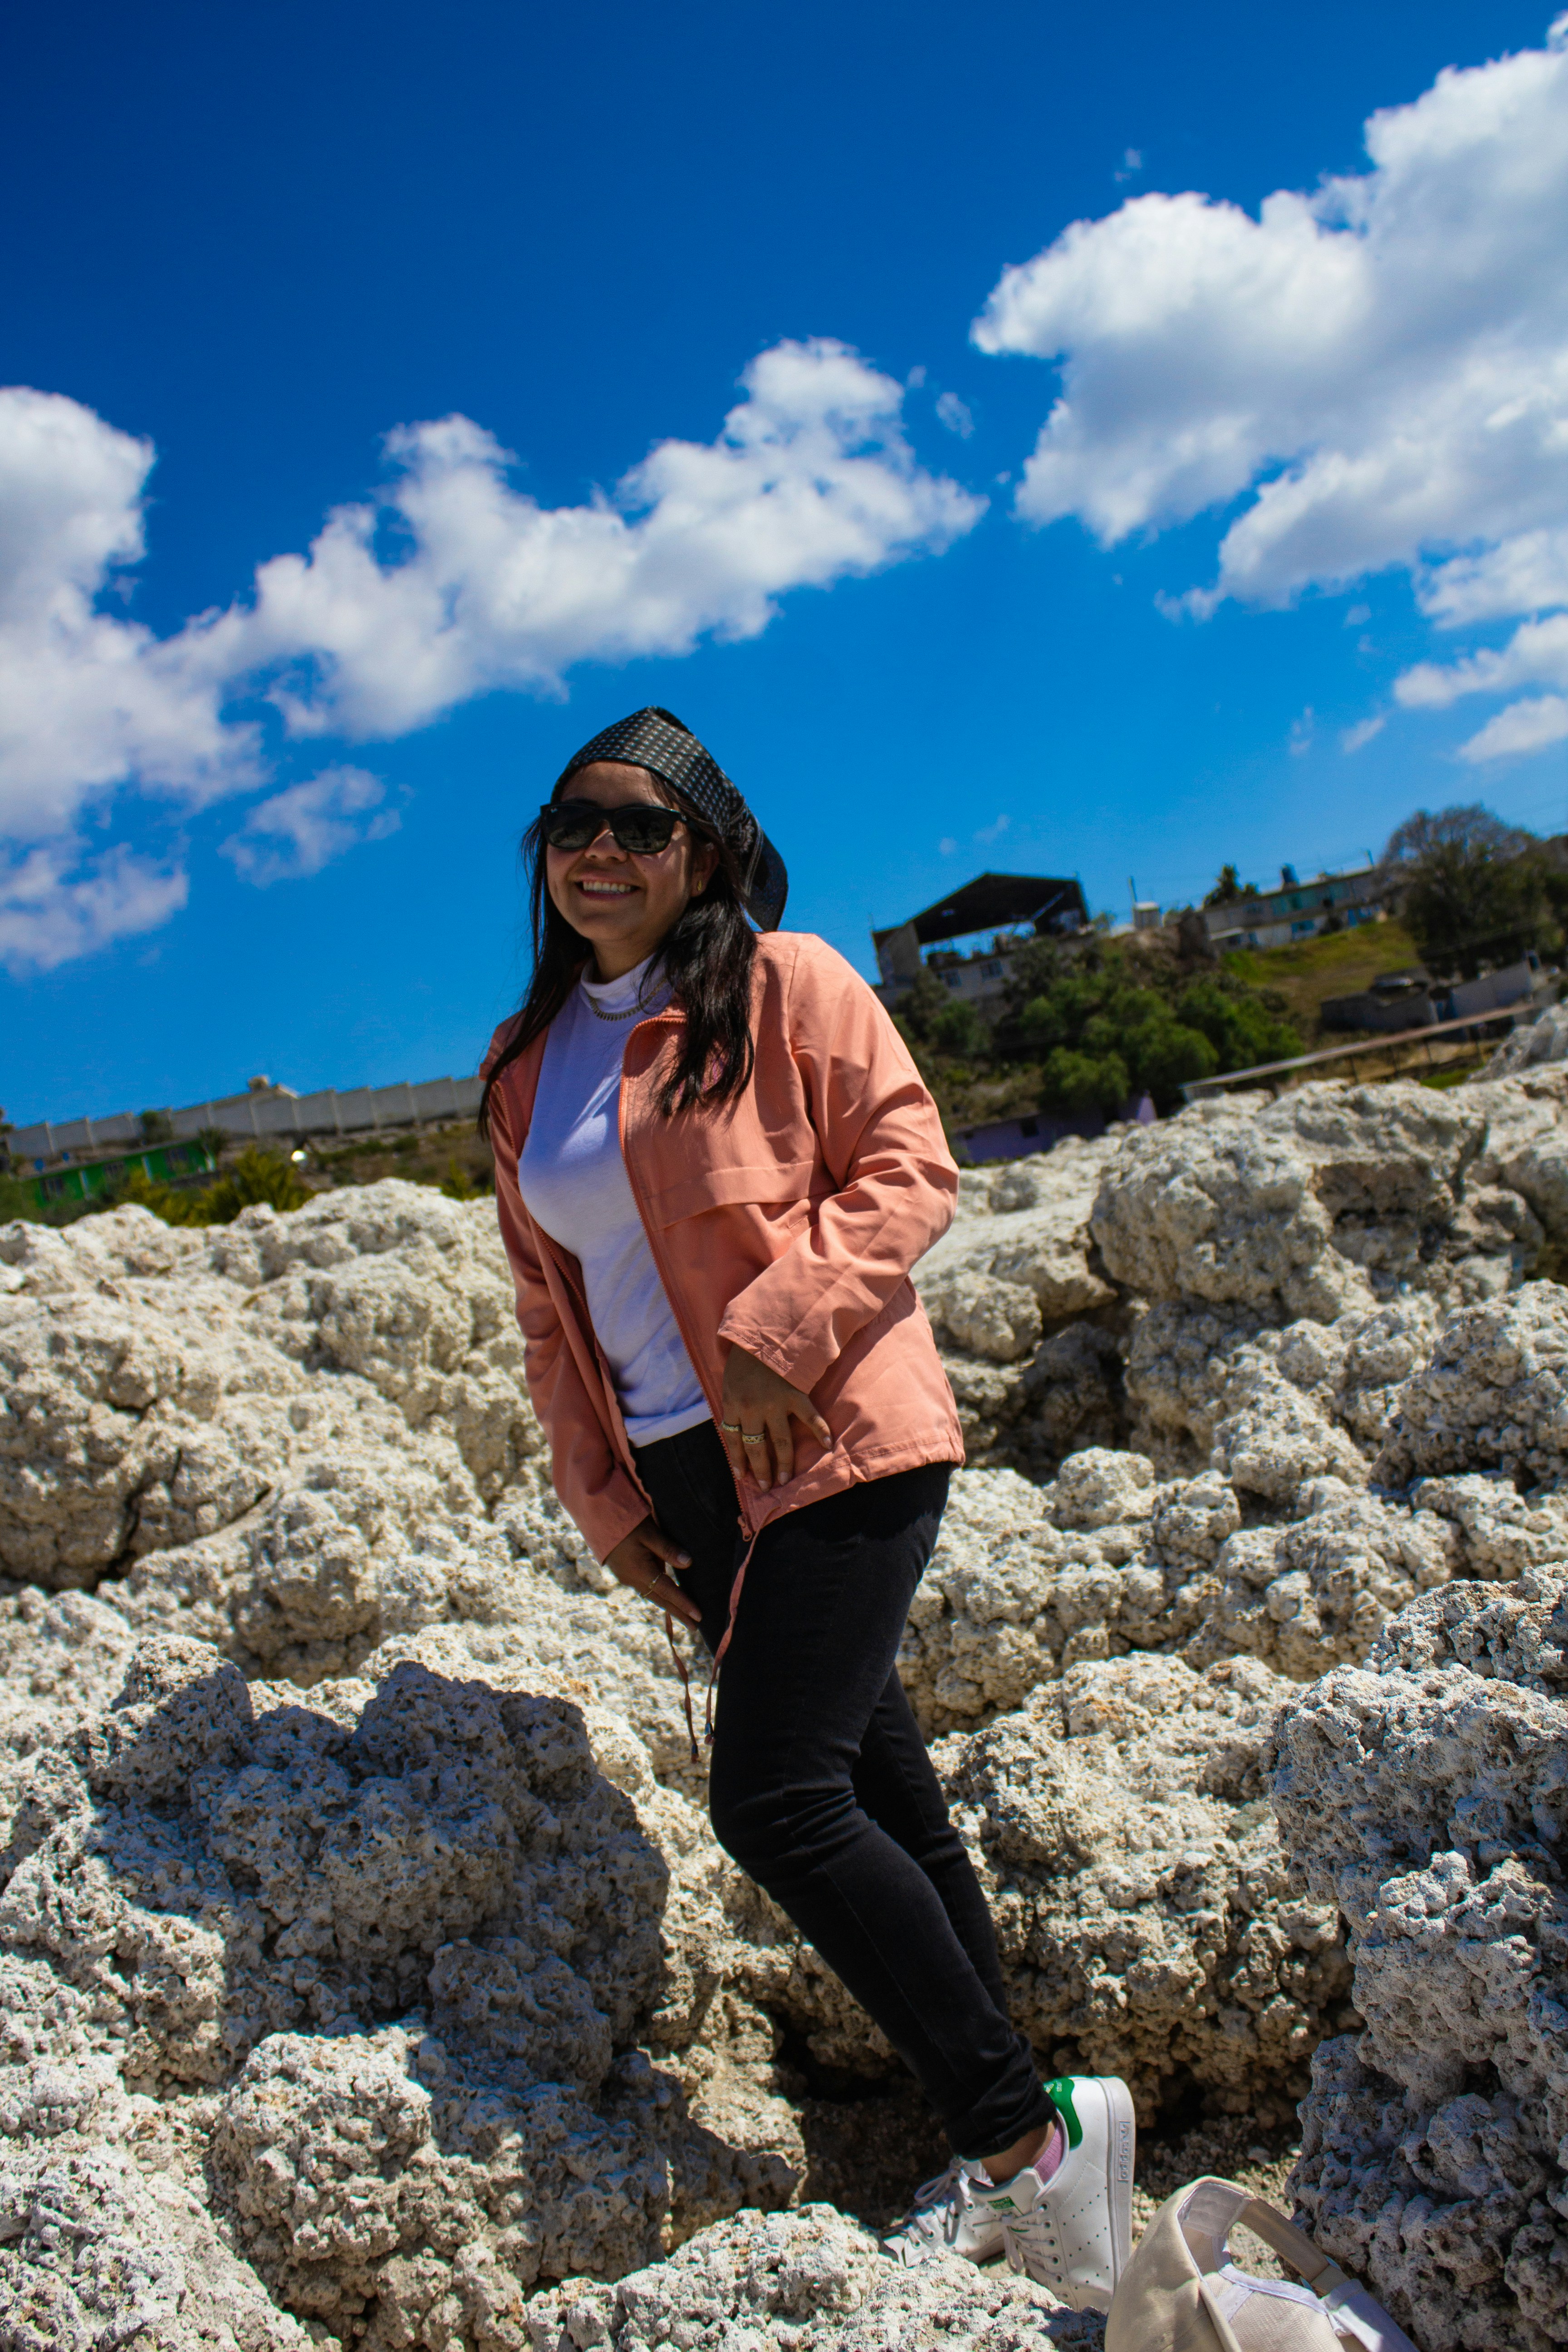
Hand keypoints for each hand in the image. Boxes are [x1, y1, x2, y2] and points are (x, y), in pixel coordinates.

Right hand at [604, 1517, 701, 1626]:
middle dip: (678, 1613)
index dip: (684, 1604)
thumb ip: (668, 1549)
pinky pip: (646, 1588)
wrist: (597, 1521)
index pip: (668, 1592)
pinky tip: (666, 1596)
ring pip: (652, 1595)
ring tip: (684, 1615)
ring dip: (669, 1606)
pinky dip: (659, 1595)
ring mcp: (627, 1577)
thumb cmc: (626, 1523)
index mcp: (640, 1571)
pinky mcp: (625, 1573)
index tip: (699, 1617)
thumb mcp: (649, 1532)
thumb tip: (688, 1564)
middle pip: (660, 1600)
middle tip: (695, 1627)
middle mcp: (633, 1579)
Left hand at [719, 1345, 831, 1490]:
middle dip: (761, 1470)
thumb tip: (733, 1429)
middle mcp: (752, 1409)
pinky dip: (820, 1430)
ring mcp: (775, 1404)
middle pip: (756, 1448)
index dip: (738, 1461)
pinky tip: (828, 1445)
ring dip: (783, 1464)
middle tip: (766, 1487)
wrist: (762, 1333)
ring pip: (781, 1442)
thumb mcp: (728, 1382)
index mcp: (732, 1404)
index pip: (733, 1441)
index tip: (743, 1477)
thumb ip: (732, 1405)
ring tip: (785, 1480)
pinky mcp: (795, 1395)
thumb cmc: (743, 1358)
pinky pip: (809, 1417)